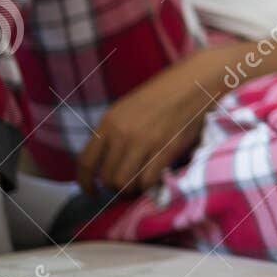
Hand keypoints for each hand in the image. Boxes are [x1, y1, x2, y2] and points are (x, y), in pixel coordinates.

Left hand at [77, 49, 229, 196]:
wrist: (191, 85)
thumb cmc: (159, 96)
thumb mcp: (126, 109)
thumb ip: (113, 133)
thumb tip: (105, 163)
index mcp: (109, 122)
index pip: (86, 162)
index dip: (85, 182)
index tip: (91, 191)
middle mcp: (123, 134)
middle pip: (107, 177)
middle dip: (114, 186)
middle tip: (124, 185)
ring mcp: (145, 143)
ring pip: (126, 183)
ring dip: (131, 189)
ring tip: (139, 183)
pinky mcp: (166, 150)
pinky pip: (148, 181)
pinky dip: (149, 186)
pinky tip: (154, 181)